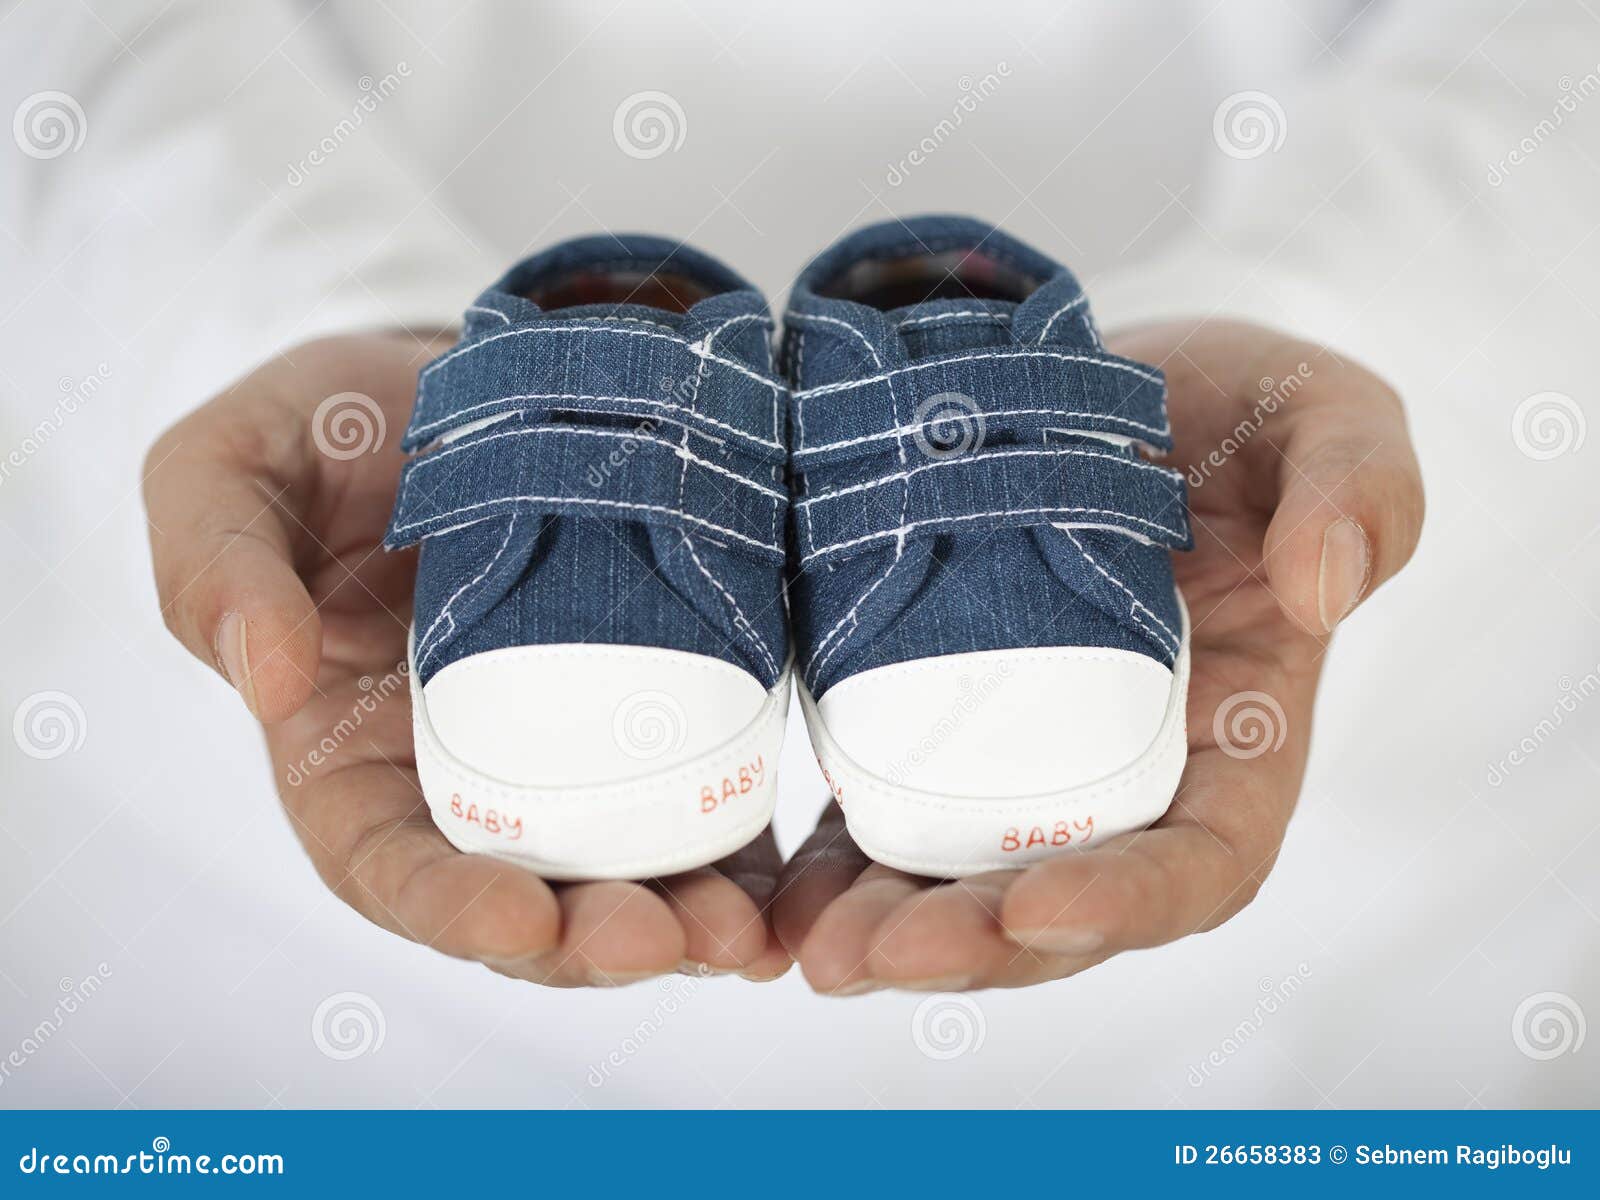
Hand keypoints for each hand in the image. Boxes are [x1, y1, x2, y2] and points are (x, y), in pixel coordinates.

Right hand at [143, 332, 789, 984]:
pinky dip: (737, 855)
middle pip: (522, 900)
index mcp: (345, 756)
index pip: (386, 868)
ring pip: (619, 875)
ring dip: (681, 920)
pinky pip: (695, 801)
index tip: (522, 920)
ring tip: (741, 934)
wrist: (458, 374)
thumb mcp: (227, 471)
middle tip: (667, 938)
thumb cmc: (323, 430)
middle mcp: (460, 779)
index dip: (449, 910)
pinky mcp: (651, 711)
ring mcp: (564, 755)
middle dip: (590, 941)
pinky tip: (784, 887)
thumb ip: (212, 568)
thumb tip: (263, 680)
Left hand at [771, 318, 1424, 992]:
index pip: (1203, 861)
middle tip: (881, 955)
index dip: (1126, 903)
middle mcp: (1130, 774)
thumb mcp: (1324, 415)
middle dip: (976, 947)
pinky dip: (838, 869)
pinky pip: (891, 818)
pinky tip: (784, 897)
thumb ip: (1359, 486)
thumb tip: (1326, 586)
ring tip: (815, 952)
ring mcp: (1026, 762)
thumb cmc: (1238, 404)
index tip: (1034, 906)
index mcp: (1239, 733)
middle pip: (1061, 902)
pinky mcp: (939, 728)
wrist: (1107, 378)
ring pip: (965, 882)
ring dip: (892, 930)